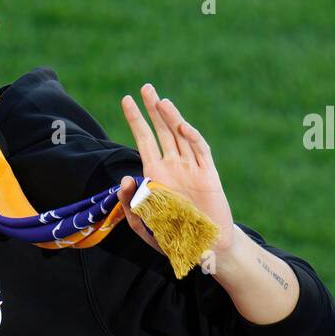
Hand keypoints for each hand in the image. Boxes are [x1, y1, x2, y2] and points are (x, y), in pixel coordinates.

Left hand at [116, 83, 235, 253]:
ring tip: (160, 101)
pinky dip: (192, 138)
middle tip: (145, 88)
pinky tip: (181, 127)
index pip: (144, 139)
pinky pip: (200, 152)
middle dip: (154, 109)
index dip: (136, 119)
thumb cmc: (170, 236)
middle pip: (162, 131)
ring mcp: (191, 168)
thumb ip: (130, 203)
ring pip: (180, 136)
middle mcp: (173, 165)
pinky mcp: (208, 175)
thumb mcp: (142, 223)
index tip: (126, 99)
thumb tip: (126, 178)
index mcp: (156, 172)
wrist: (201, 247)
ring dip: (171, 118)